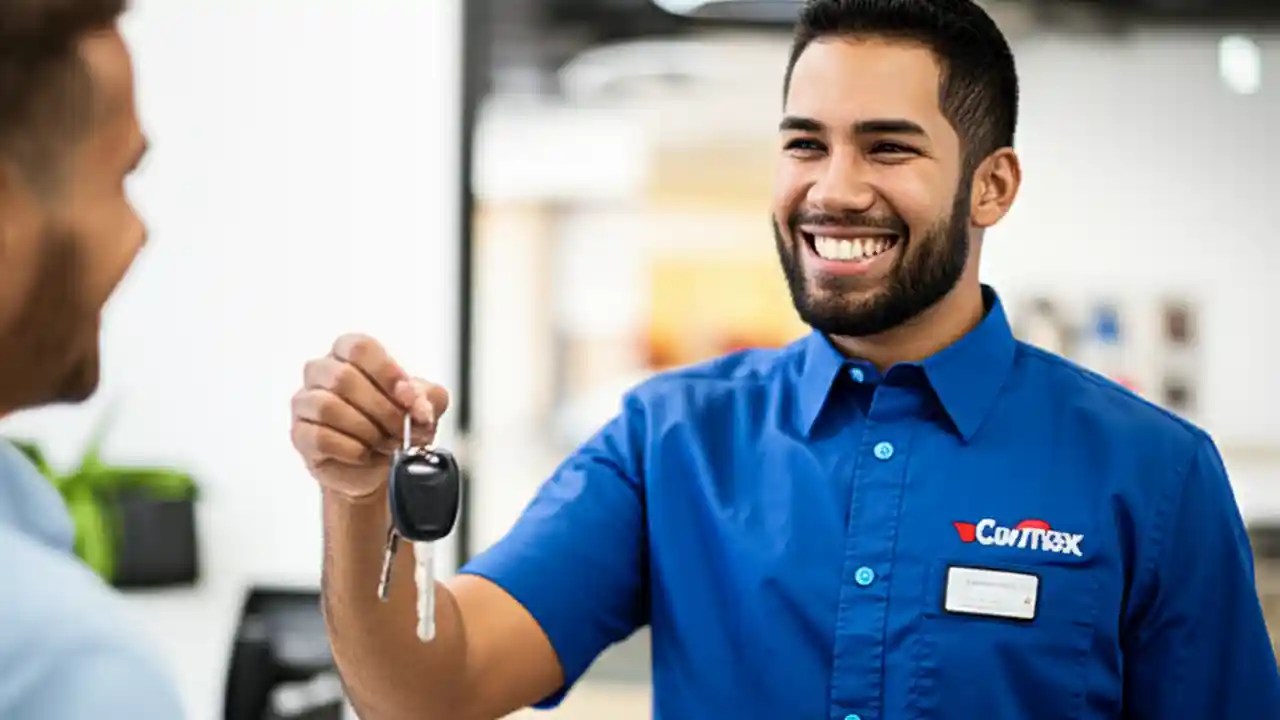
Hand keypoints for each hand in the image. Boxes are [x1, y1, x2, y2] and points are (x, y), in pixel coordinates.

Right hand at [291, 333, 449, 500]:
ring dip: (366, 430)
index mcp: (349, 353)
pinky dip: (351, 449)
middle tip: (402, 431)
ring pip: (328, 407)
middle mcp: (322, 371)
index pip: (360, 347)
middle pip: (344, 377)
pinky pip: (320, 437)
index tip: (408, 398)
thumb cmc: (394, 425)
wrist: (377, 467)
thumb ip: (428, 399)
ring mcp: (306, 402)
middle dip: (382, 410)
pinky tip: (365, 454)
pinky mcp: (300, 434)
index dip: (387, 372)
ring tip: (386, 444)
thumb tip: (419, 406)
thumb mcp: (422, 407)